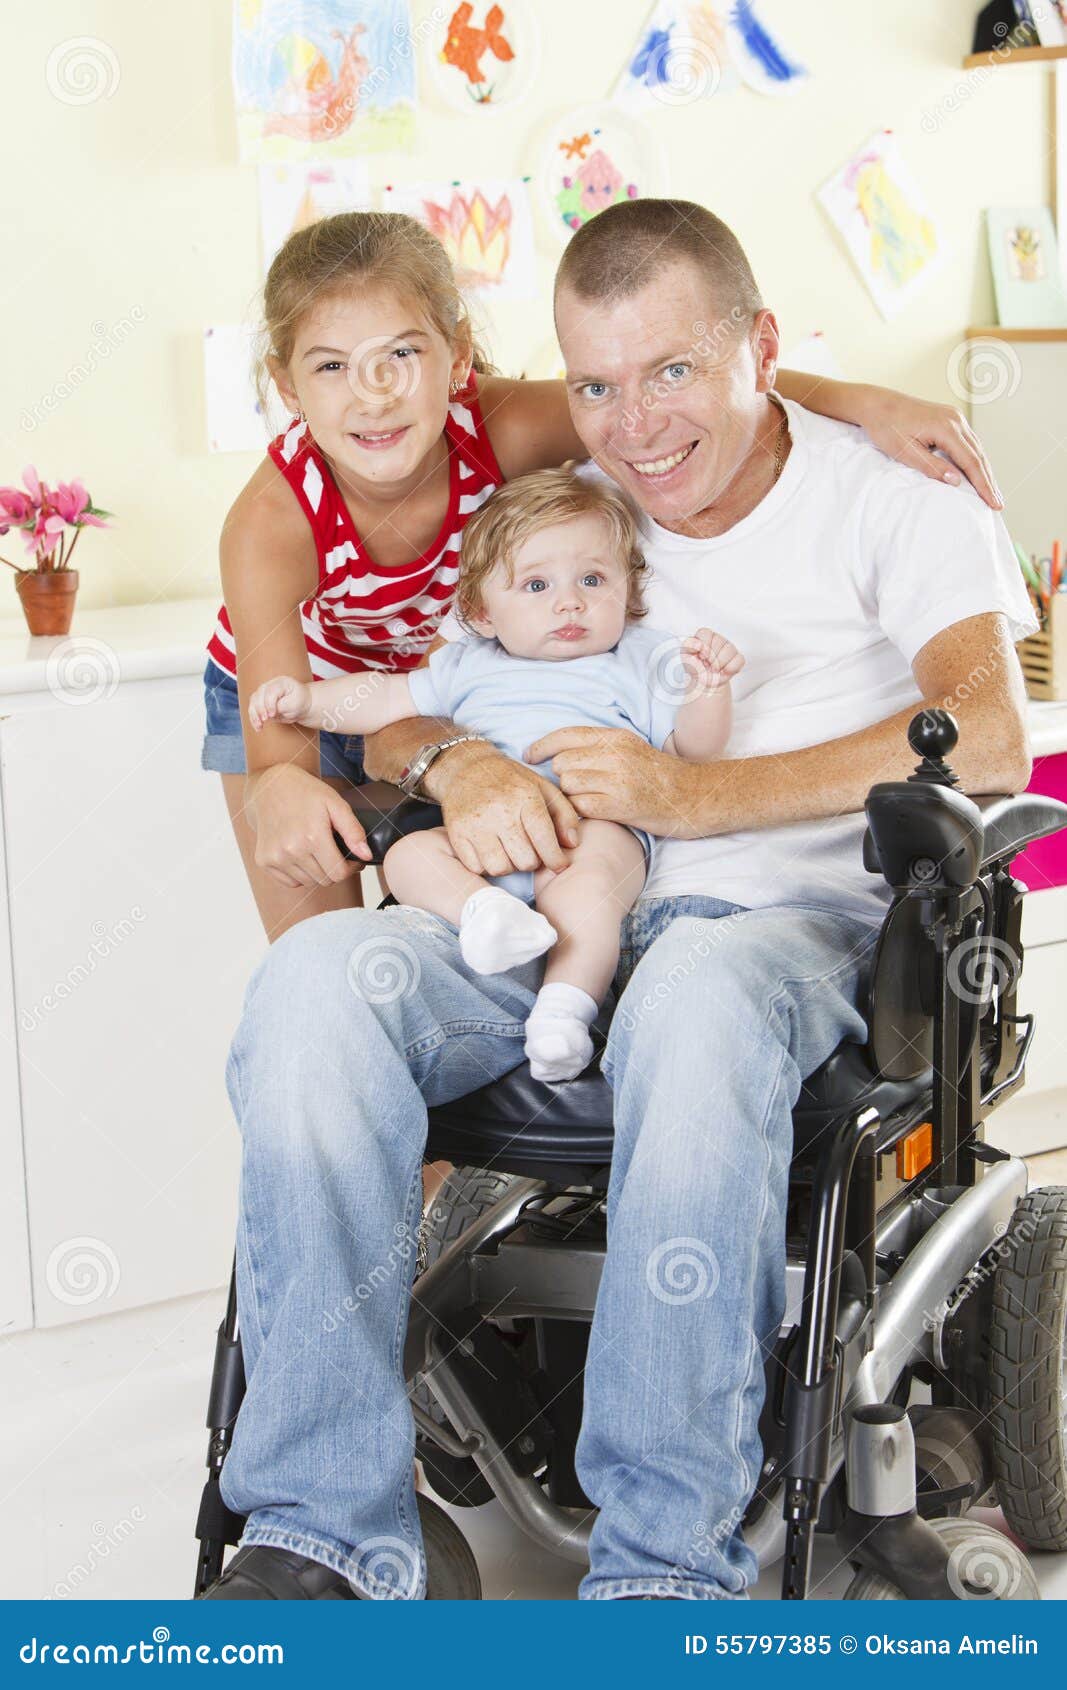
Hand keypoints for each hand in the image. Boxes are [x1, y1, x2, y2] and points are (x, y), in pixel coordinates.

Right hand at [245, 763, 370, 887]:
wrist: (271, 786)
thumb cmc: (305, 793)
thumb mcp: (335, 804)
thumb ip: (353, 831)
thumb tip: (366, 855)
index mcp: (312, 836)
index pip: (339, 873)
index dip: (351, 868)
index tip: (353, 859)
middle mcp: (291, 850)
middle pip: (325, 880)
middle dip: (336, 869)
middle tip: (337, 852)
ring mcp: (275, 857)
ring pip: (309, 883)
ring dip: (318, 871)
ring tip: (317, 849)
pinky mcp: (264, 861)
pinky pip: (291, 882)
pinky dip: (300, 874)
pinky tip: (302, 855)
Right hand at [248, 675, 311, 731]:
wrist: (302, 705)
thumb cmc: (300, 703)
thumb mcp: (295, 704)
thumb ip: (281, 706)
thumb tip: (269, 712)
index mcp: (281, 682)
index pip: (270, 691)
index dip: (269, 703)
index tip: (272, 715)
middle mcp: (270, 685)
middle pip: (258, 695)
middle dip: (260, 709)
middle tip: (265, 720)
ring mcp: (264, 693)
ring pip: (253, 702)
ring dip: (254, 715)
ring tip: (259, 726)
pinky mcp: (261, 701)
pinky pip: (253, 709)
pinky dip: (254, 719)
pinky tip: (258, 727)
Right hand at [427, 741, 582, 875]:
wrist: (466, 768)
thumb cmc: (510, 781)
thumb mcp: (542, 788)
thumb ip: (564, 815)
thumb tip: (572, 844)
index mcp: (524, 796)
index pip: (544, 838)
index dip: (555, 858)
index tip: (559, 865)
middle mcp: (499, 811)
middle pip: (525, 860)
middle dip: (531, 860)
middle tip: (527, 849)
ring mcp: (475, 823)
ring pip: (500, 868)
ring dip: (508, 864)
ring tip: (508, 850)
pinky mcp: (456, 833)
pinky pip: (477, 867)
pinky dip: (485, 864)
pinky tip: (490, 849)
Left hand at [524, 726, 700, 836]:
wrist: (692, 797)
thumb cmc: (658, 775)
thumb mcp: (630, 748)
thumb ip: (599, 747)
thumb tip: (559, 753)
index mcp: (616, 737)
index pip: (565, 735)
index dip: (542, 746)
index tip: (529, 756)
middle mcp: (615, 754)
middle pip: (562, 763)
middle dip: (562, 777)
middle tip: (575, 787)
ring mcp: (617, 780)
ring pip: (568, 785)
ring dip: (570, 796)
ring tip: (588, 800)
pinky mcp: (619, 805)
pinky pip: (580, 806)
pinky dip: (581, 812)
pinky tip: (594, 812)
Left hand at [680, 628, 744, 696]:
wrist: (703, 682)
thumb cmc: (695, 667)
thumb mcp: (685, 657)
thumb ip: (688, 646)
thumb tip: (698, 644)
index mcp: (704, 637)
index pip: (705, 633)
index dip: (703, 645)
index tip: (701, 656)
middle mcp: (717, 639)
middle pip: (718, 640)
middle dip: (711, 656)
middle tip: (706, 664)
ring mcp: (729, 648)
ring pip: (729, 650)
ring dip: (720, 663)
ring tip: (714, 669)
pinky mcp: (738, 658)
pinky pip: (739, 660)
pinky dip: (730, 668)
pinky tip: (723, 671)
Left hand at [858, 388, 1002, 508]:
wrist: (877, 403)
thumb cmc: (887, 427)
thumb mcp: (906, 452)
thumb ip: (932, 467)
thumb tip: (957, 481)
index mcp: (946, 428)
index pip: (971, 462)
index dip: (983, 485)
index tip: (993, 503)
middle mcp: (956, 420)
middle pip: (979, 455)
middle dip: (989, 480)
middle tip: (998, 503)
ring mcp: (954, 416)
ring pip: (976, 447)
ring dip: (984, 470)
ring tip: (991, 491)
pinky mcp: (950, 417)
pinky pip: (968, 440)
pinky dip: (975, 458)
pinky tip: (978, 471)